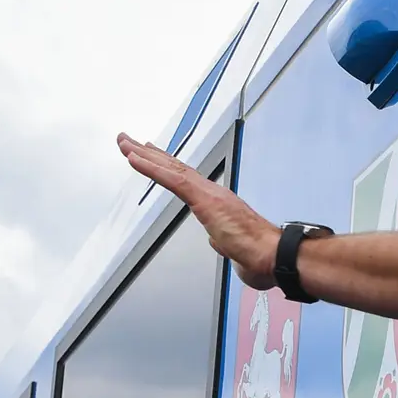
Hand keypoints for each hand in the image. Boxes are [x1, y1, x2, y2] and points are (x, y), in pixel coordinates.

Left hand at [116, 134, 276, 288]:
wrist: (273, 256)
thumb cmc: (260, 256)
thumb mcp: (233, 250)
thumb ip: (222, 242)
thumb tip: (217, 241)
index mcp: (219, 203)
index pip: (187, 179)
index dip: (166, 165)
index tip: (150, 153)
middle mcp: (213, 192)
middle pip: (175, 167)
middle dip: (149, 153)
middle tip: (129, 141)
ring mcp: (209, 193)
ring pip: (171, 168)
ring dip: (143, 155)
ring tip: (124, 143)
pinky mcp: (204, 199)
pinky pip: (172, 179)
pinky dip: (151, 168)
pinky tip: (134, 158)